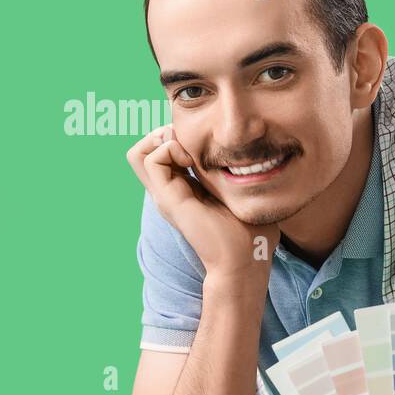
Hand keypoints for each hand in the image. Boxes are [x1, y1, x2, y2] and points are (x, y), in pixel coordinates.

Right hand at [126, 125, 279, 278]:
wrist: (244, 262)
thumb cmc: (253, 235)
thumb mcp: (246, 197)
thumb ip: (242, 178)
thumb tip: (256, 159)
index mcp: (186, 190)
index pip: (164, 153)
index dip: (179, 137)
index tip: (206, 141)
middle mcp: (170, 192)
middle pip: (144, 151)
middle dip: (166, 133)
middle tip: (193, 142)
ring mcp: (166, 195)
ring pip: (139, 152)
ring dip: (163, 140)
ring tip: (189, 151)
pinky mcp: (169, 199)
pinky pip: (151, 159)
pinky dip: (169, 149)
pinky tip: (191, 160)